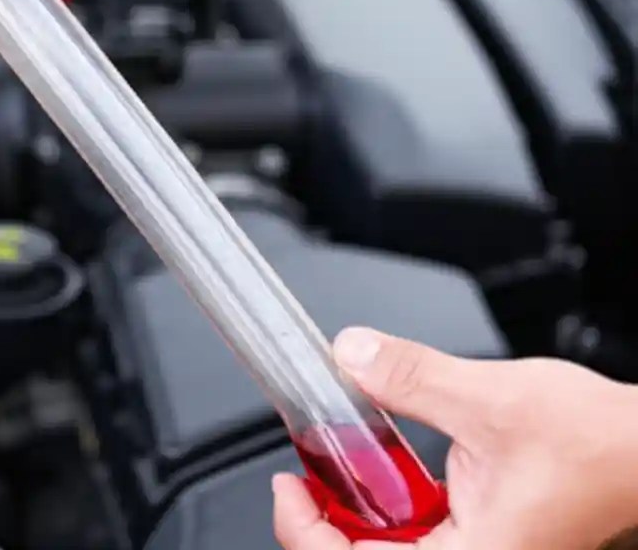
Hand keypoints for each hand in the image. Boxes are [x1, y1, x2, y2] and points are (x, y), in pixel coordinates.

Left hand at [273, 328, 637, 549]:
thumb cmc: (600, 444)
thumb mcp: (493, 398)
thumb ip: (413, 378)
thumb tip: (353, 355)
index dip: (306, 532)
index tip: (288, 490)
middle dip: (321, 525)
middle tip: (298, 483)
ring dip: (352, 518)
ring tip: (327, 477)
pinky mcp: (486, 538)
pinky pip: (417, 538)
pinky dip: (387, 509)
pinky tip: (378, 477)